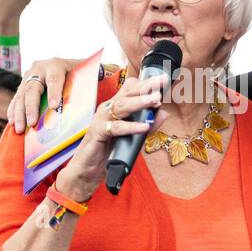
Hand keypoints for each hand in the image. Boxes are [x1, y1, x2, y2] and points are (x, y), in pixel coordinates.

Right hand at [9, 57, 81, 132]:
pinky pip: (16, 98)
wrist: (69, 65)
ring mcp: (29, 75)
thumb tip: (85, 109)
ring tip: (20, 128)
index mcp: (57, 65)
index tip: (53, 106)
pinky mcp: (23, 84)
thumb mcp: (83, 77)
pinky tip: (12, 123)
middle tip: (32, 123)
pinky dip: (14, 111)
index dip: (54, 93)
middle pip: (33, 88)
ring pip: (22, 94)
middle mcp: (40, 68)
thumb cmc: (79, 75)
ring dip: (19, 113)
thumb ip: (83, 88)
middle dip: (31, 107)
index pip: (54, 79)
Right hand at [55, 76, 167, 199]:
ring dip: (140, 102)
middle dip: (146, 86)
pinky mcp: (97, 132)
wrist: (87, 171)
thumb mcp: (133, 138)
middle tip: (162, 81)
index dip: (146, 83)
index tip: (163, 79)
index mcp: (115, 108)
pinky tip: (144, 127)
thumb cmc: (107, 152)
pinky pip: (116, 128)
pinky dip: (131, 127)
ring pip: (122, 106)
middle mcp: (108, 109)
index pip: (130, 89)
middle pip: (128, 93)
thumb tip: (164, 114)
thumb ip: (148, 125)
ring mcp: (101, 119)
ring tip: (156, 100)